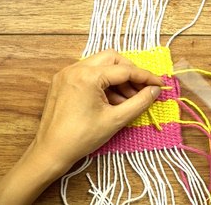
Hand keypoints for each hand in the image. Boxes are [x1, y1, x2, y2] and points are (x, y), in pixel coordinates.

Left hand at [0, 49, 162, 204]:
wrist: (51, 151)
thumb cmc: (82, 138)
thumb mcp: (116, 120)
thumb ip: (139, 102)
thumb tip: (155, 90)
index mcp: (88, 76)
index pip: (124, 70)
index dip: (145, 77)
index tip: (160, 84)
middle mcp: (75, 68)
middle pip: (112, 59)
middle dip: (130, 72)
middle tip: (142, 90)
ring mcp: (66, 73)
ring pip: (100, 65)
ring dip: (117, 78)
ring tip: (128, 99)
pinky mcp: (62, 81)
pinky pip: (88, 74)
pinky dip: (103, 83)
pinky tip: (112, 100)